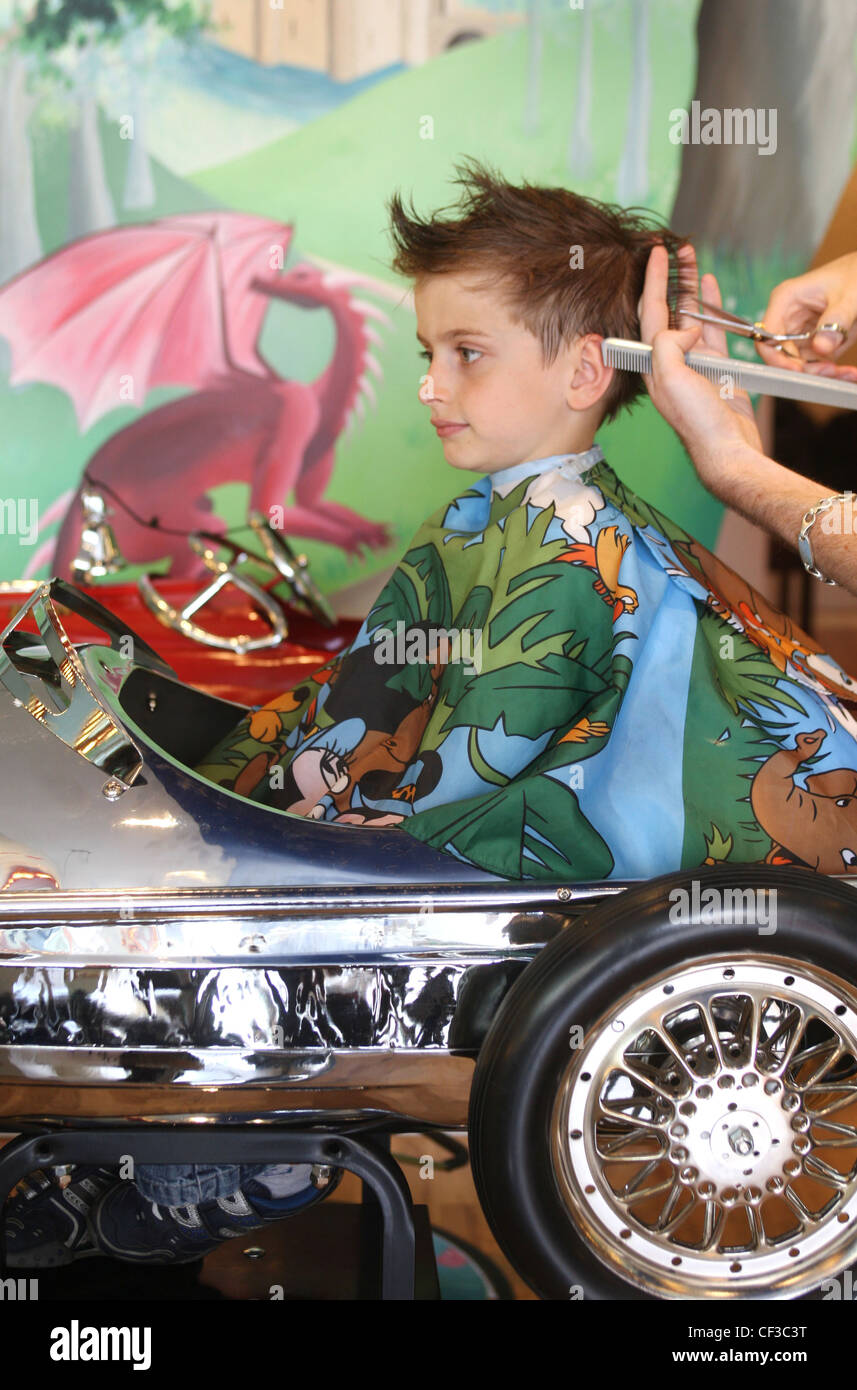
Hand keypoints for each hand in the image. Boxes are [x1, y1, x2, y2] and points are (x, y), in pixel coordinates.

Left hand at [637, 244, 762, 482]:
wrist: (726, 449)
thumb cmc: (697, 422)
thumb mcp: (672, 380)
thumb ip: (668, 347)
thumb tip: (685, 327)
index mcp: (653, 363)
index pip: (649, 312)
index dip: (653, 281)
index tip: (656, 253)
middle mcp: (668, 362)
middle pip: (666, 309)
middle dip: (670, 278)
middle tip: (675, 250)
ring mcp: (692, 364)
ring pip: (690, 316)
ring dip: (691, 288)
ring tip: (692, 260)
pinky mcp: (714, 368)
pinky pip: (711, 330)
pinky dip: (711, 309)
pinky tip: (711, 290)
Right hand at [755, 252, 856, 379]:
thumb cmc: (855, 273)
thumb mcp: (850, 295)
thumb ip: (836, 320)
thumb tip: (821, 347)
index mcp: (786, 300)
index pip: (767, 336)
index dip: (777, 357)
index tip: (799, 369)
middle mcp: (788, 319)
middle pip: (782, 356)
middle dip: (806, 370)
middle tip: (831, 372)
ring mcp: (800, 333)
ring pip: (800, 366)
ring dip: (823, 374)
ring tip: (848, 373)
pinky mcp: (814, 344)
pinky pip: (816, 365)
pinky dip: (832, 372)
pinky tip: (849, 373)